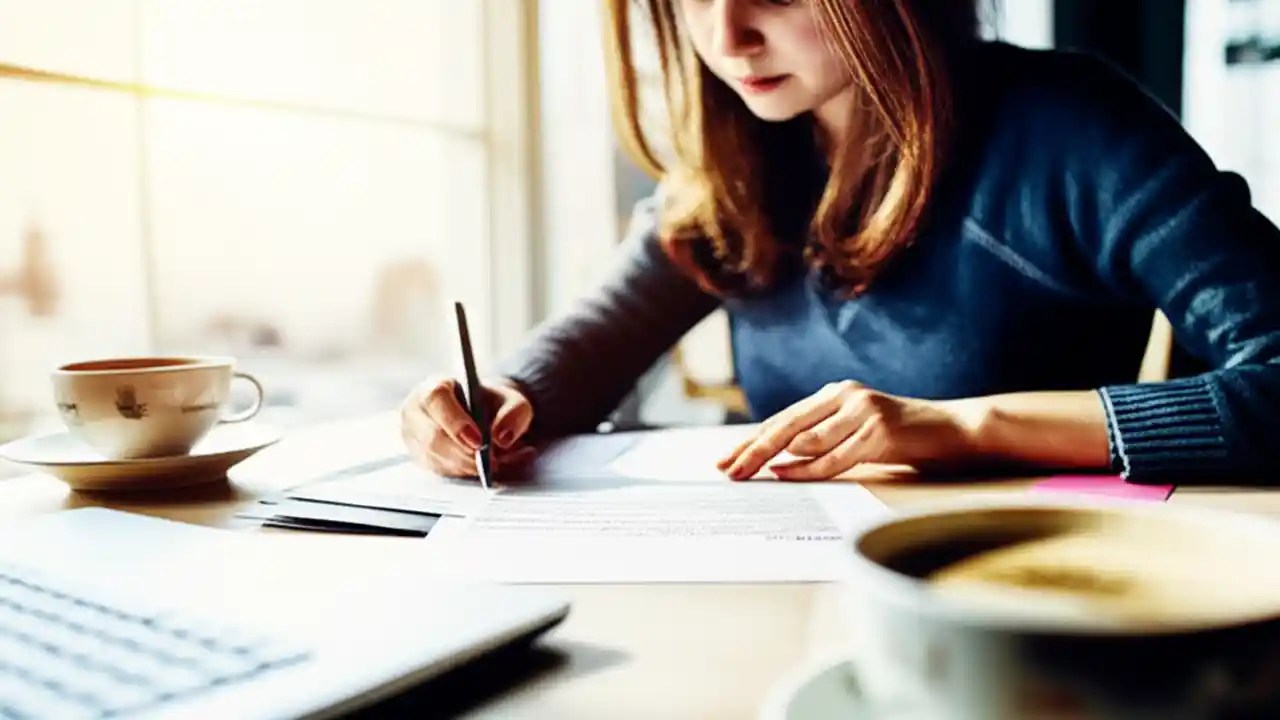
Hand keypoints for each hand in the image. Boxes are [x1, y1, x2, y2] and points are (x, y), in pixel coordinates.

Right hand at [400, 376, 536, 477]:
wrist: (480, 414)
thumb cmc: (491, 405)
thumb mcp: (511, 401)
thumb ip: (514, 413)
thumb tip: (501, 438)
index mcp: (434, 387)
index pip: (437, 400)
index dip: (456, 422)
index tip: (479, 441)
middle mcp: (416, 411)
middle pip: (432, 436)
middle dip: (464, 453)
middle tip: (491, 461)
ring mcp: (413, 436)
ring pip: (434, 457)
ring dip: (465, 465)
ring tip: (490, 464)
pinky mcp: (418, 456)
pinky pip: (436, 469)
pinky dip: (460, 471)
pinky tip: (477, 467)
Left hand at [716, 381, 976, 480]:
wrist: (951, 429)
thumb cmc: (899, 437)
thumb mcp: (855, 433)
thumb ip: (821, 439)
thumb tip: (775, 461)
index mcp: (835, 394)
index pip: (783, 419)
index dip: (752, 439)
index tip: (726, 459)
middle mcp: (844, 396)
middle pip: (786, 426)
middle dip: (752, 450)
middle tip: (727, 470)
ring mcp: (862, 410)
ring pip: (806, 440)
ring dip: (774, 461)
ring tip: (749, 476)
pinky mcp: (878, 429)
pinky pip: (833, 456)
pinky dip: (805, 469)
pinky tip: (783, 474)